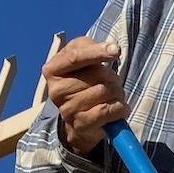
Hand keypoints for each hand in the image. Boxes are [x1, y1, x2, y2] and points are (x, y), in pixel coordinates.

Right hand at [43, 36, 127, 155]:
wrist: (79, 118)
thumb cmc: (83, 82)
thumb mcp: (81, 58)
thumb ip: (90, 47)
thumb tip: (111, 48)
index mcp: (52, 69)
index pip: (76, 57)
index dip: (97, 52)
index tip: (116, 50)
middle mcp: (56, 90)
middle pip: (96, 74)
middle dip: (112, 76)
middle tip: (111, 82)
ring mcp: (67, 109)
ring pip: (105, 91)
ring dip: (118, 92)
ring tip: (113, 96)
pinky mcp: (81, 125)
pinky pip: (109, 110)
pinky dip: (121, 108)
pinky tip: (119, 108)